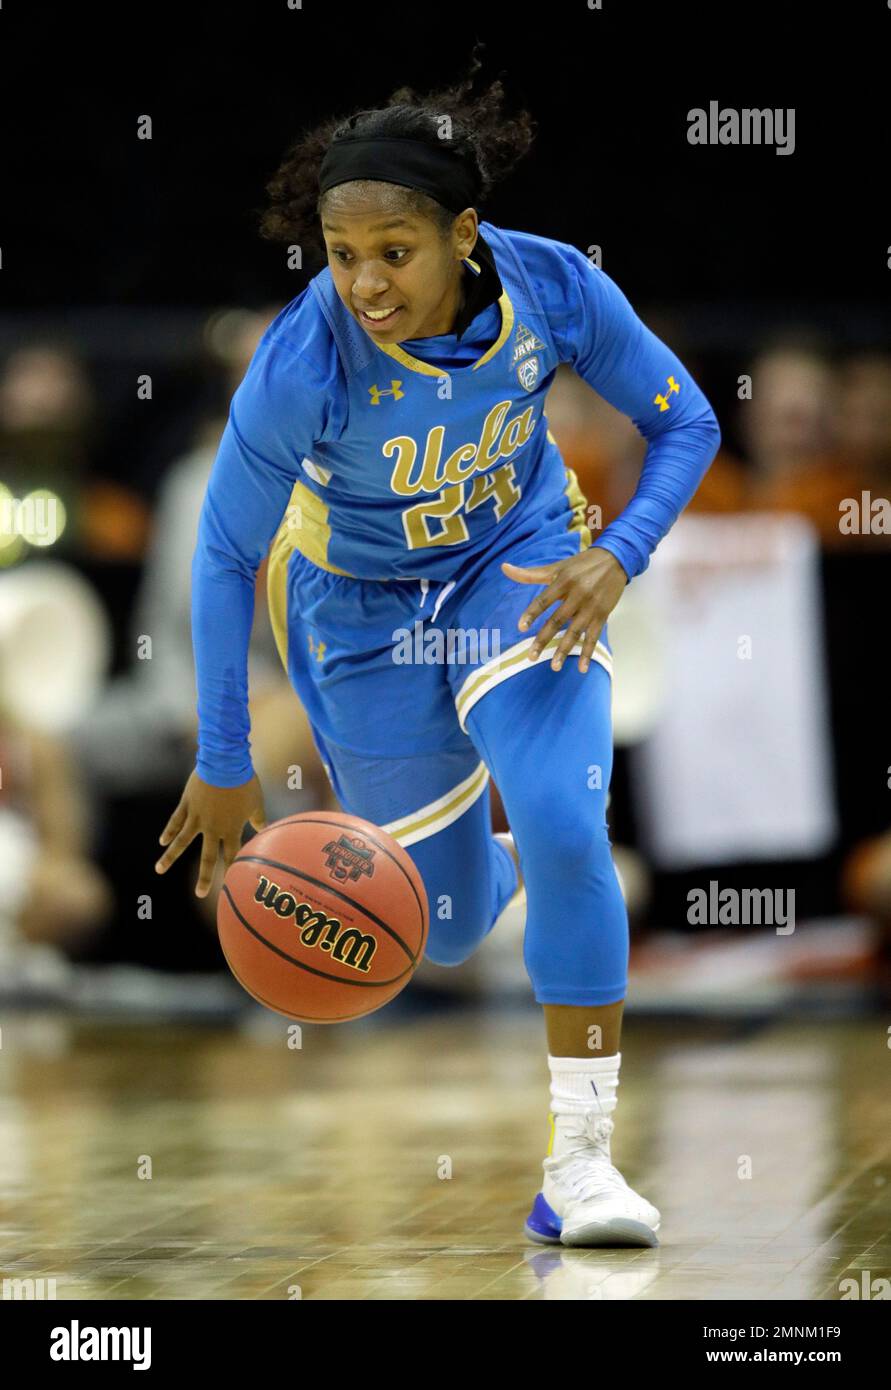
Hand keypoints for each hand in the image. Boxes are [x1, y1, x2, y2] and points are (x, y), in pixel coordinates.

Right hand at [155, 770, 266, 897]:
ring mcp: (197, 817)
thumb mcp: (256, 802)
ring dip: (169, 857)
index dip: (232, 869)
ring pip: (181, 842)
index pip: (232, 854)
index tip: (231, 885)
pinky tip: (162, 841)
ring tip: (159, 870)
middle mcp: (212, 828)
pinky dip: (169, 831)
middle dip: (204, 877)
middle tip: (200, 894)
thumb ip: (258, 818)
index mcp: (231, 828)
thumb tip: (264, 829)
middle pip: (207, 857)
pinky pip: (175, 821)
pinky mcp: (187, 804)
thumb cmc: (245, 782)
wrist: (225, 763)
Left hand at [501, 547, 628, 672]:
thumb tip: (503, 568)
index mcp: (563, 582)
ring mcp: (591, 606)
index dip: (532, 613)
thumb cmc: (580, 564)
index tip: (521, 627)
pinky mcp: (603, 615)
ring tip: (554, 667)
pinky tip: (582, 668)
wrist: (615, 559)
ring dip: (564, 650)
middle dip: (544, 639)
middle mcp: (577, 595)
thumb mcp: (556, 567)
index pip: (544, 600)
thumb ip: (530, 573)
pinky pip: (594, 636)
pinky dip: (588, 653)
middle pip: (557, 620)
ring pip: (575, 632)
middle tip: (531, 657)